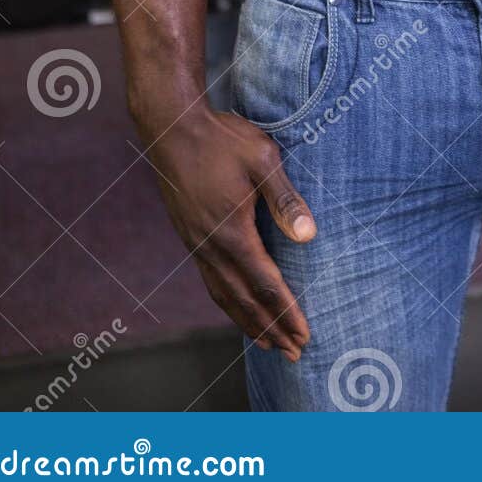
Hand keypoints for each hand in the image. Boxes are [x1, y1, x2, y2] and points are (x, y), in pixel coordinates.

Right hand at [140, 105, 316, 360]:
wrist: (171, 128)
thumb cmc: (221, 140)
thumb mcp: (262, 161)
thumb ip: (285, 200)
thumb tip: (309, 237)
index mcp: (233, 234)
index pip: (266, 286)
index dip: (287, 314)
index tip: (304, 337)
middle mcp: (212, 247)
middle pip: (245, 301)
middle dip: (271, 329)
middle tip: (293, 353)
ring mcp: (197, 243)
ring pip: (223, 296)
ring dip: (247, 321)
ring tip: (267, 341)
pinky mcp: (189, 235)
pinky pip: (210, 280)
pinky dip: (227, 302)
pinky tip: (235, 303)